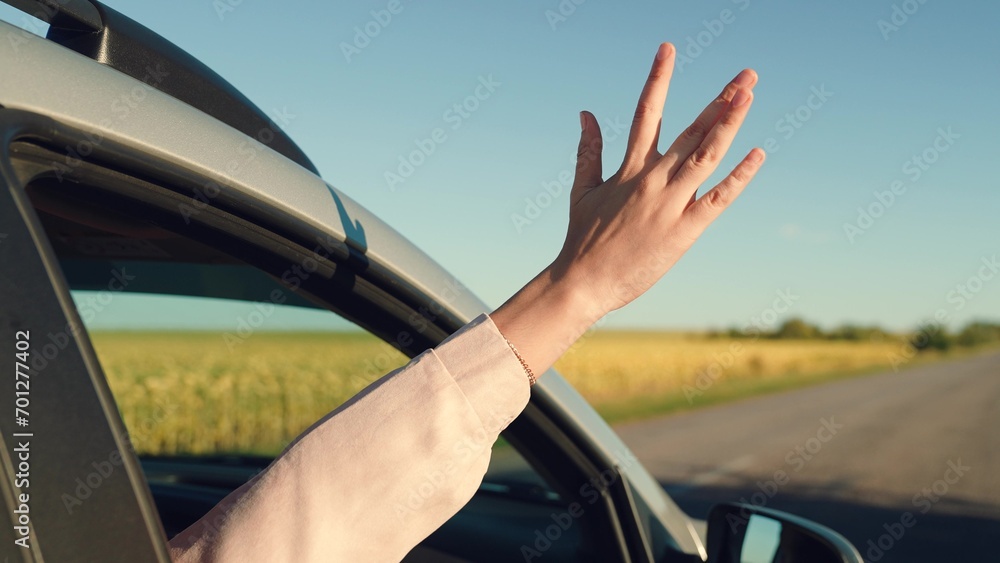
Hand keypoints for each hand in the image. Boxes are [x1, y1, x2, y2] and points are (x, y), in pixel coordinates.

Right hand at [553, 42, 762, 313]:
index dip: (657, 77)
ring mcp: (670, 204)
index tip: (668, 48)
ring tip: (750, 96)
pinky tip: (757, 154)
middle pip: (691, 129)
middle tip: (747, 75)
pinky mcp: (684, 231)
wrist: (582, 283)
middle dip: (721, 100)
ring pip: (706, 155)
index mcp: (629, 169)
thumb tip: (585, 113)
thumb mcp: (582, 190)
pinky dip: (738, 177)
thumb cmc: (582, 239)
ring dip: (730, 124)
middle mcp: (652, 180)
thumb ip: (588, 150)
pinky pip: (718, 199)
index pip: (645, 112)